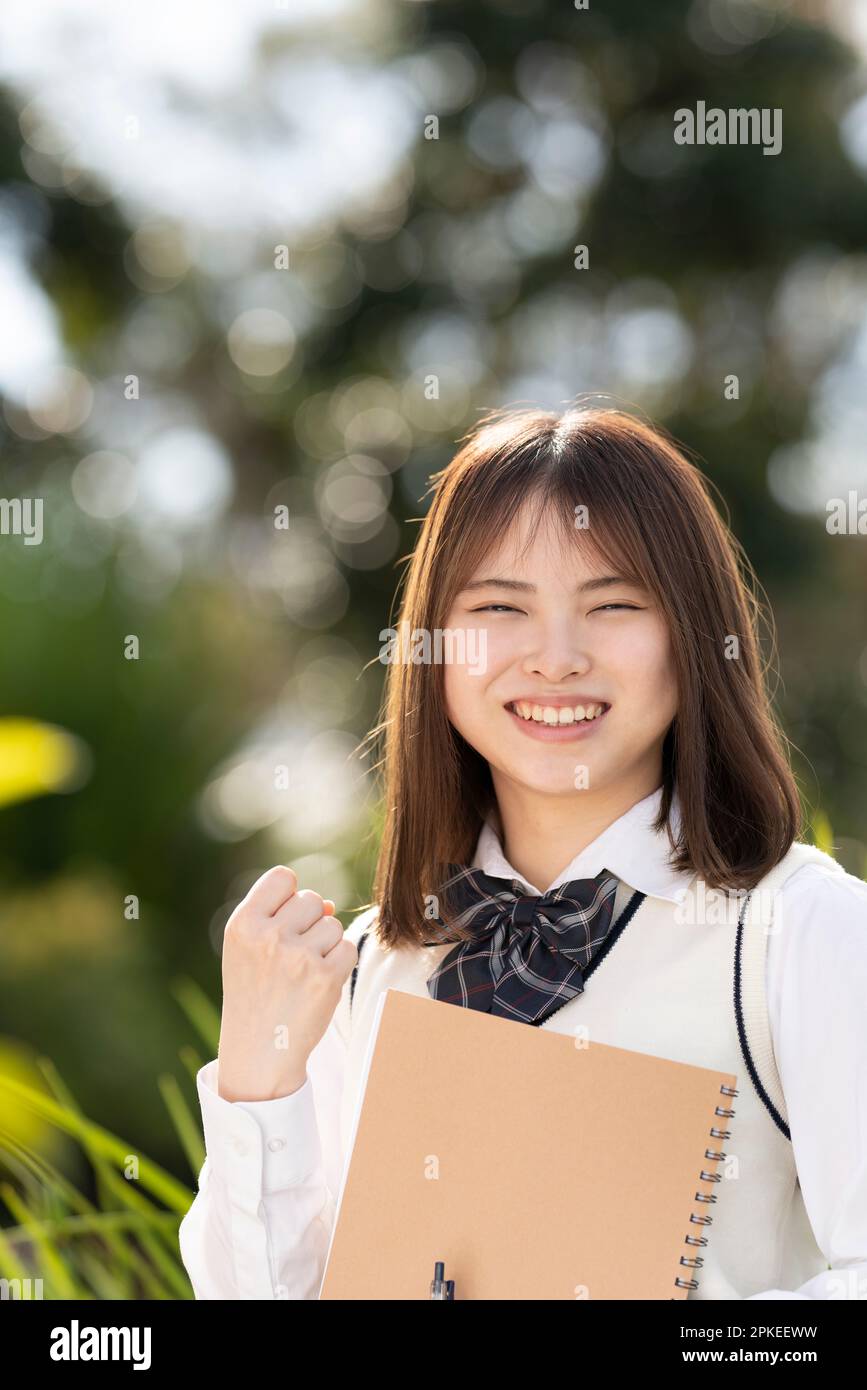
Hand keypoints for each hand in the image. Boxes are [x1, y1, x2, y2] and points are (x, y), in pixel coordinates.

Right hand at [217, 865, 357, 1101]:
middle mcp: (268, 936)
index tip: (283, 922)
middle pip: (312, 899)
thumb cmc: (254, 994)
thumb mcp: (249, 949)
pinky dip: (339, 964)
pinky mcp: (324, 978)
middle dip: (310, 923)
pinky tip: (318, 984)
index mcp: (242, 924)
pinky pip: (347, 948)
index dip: (289, 896)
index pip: (282, 877)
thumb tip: (329, 904)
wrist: (258, 1052)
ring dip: (325, 945)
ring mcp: (297, 956)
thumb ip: (281, 916)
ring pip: (332, 924)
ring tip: (301, 974)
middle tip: (291, 957)